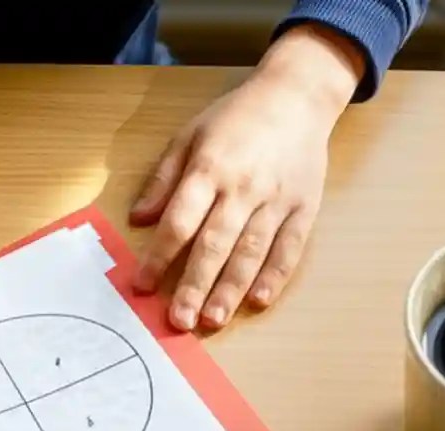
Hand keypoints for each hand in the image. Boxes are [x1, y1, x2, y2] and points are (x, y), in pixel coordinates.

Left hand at [131, 25, 361, 330]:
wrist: (297, 95)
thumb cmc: (236, 117)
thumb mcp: (190, 135)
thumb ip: (164, 179)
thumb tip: (140, 218)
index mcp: (210, 168)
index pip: (180, 221)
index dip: (159, 256)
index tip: (141, 285)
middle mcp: (243, 187)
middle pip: (215, 243)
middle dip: (195, 285)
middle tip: (179, 320)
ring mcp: (276, 199)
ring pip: (251, 252)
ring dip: (231, 289)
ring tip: (213, 319)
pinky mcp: (304, 207)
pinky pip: (290, 247)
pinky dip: (275, 275)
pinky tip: (259, 300)